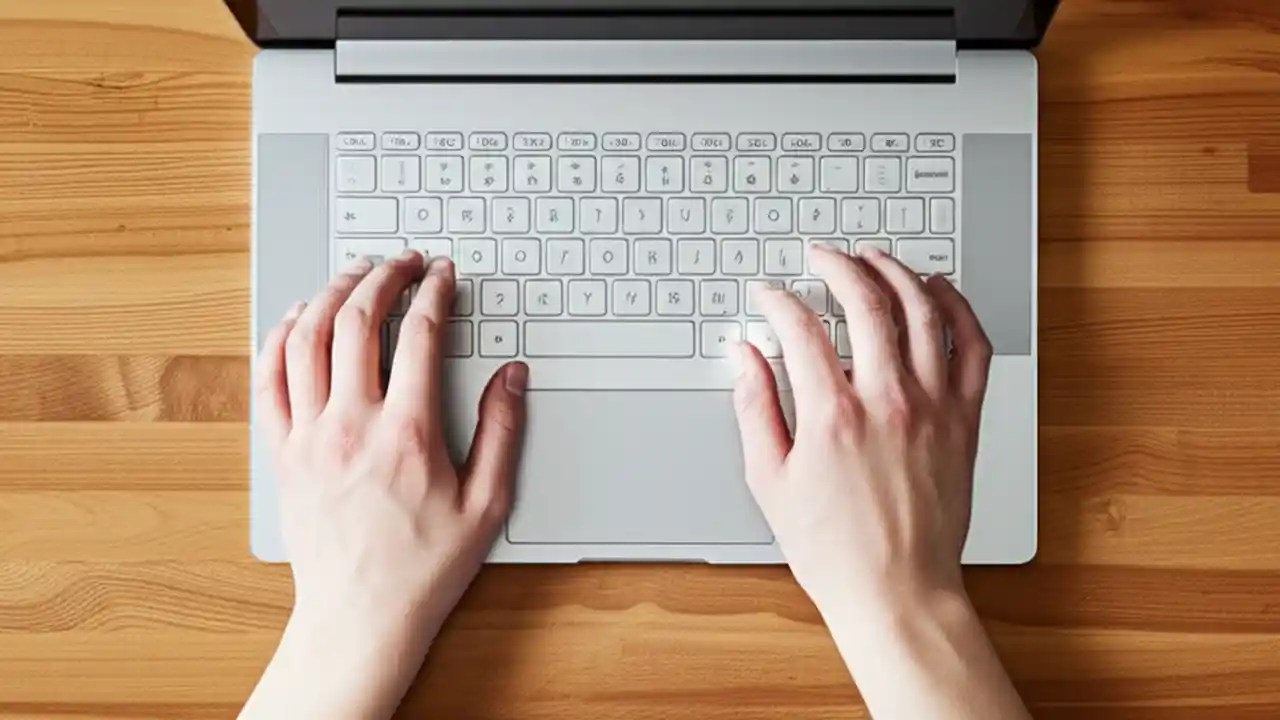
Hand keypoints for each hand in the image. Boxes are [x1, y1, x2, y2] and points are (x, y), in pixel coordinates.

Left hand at [244, 251, 526, 719]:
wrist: (361, 616)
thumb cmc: (423, 567)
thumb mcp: (487, 504)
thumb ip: (503, 431)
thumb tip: (512, 376)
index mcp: (408, 433)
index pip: (418, 334)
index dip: (433, 291)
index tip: (442, 273)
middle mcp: (352, 425)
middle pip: (356, 321)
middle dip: (382, 276)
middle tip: (401, 261)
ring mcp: (309, 436)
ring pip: (306, 339)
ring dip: (330, 294)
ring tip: (353, 274)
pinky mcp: (282, 453)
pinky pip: (268, 379)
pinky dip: (279, 339)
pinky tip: (295, 320)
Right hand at [732, 244, 991, 614]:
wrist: (897, 590)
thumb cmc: (834, 547)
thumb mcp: (769, 479)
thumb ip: (754, 406)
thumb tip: (745, 356)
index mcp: (833, 416)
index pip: (802, 328)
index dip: (780, 300)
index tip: (769, 295)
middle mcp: (888, 401)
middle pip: (866, 303)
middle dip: (838, 266)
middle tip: (821, 256)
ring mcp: (934, 407)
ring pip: (923, 312)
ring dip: (896, 273)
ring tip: (873, 258)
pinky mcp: (964, 420)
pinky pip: (973, 346)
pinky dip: (958, 308)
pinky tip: (938, 291)